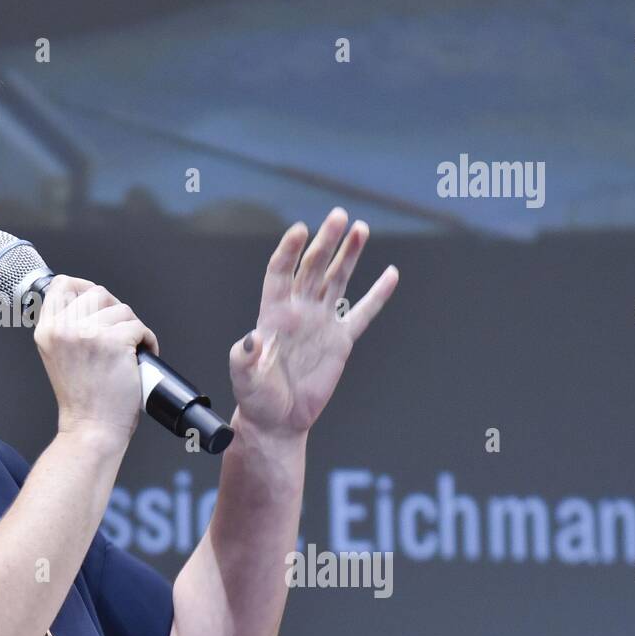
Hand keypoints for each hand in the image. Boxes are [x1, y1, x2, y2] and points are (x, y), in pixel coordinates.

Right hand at [34, 274, 159, 446]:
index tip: (97, 301)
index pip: (61, 285)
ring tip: (129, 350)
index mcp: (47, 331)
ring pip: (122, 309)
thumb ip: (66, 329)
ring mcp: (88, 334)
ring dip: (132, 327)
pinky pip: (140, 327)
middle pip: (97, 292)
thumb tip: (90, 304)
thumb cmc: (82, 399)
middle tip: (118, 331)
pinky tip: (141, 357)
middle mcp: (63, 329)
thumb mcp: (59, 356)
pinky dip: (147, 341)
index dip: (83, 287)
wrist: (91, 428)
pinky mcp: (115, 342)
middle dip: (114, 309)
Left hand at [229, 208, 397, 436]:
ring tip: (359, 228)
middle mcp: (298, 312)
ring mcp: (321, 323)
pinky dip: (377, 294)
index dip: (289, 251)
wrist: (278, 419)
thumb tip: (251, 340)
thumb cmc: (256, 398)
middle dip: (326, 242)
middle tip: (339, 216)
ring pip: (336, 280)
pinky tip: (390, 275)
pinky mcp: (340, 341)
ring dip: (348, 254)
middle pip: (312, 267)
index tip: (300, 230)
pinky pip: (362, 313)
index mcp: (273, 315)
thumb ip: (244, 357)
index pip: (280, 272)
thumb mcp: (244, 378)